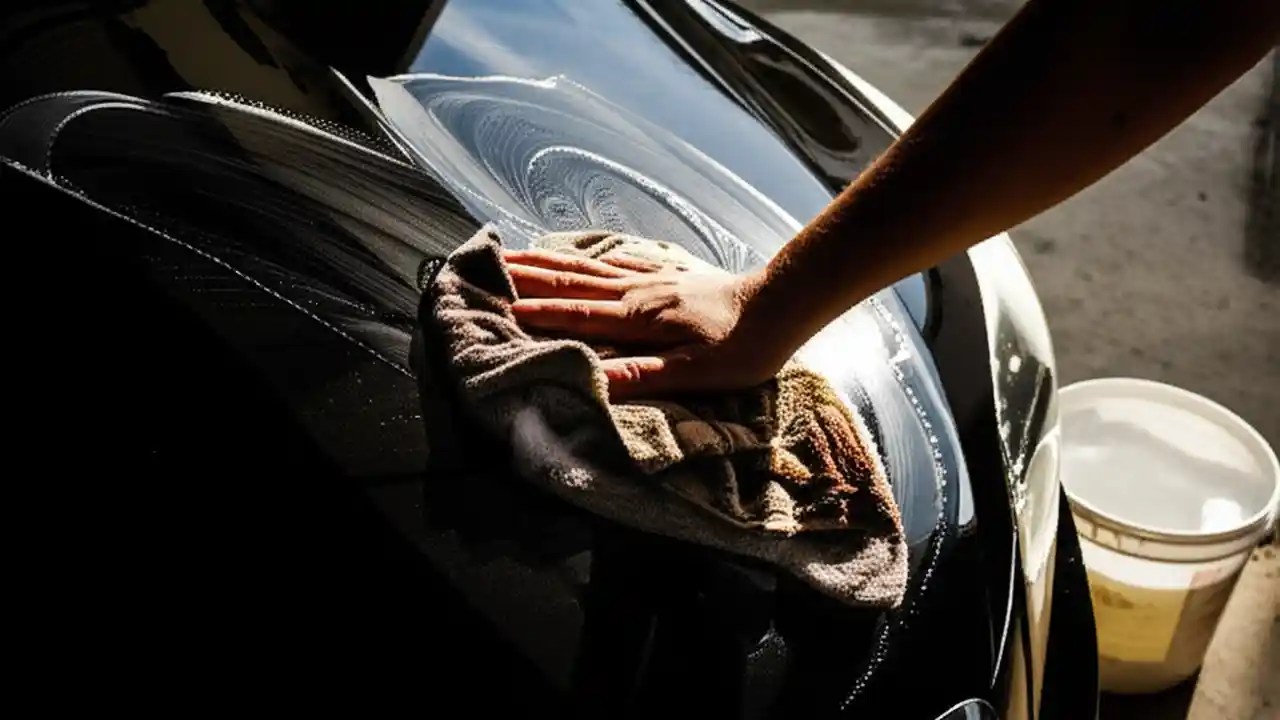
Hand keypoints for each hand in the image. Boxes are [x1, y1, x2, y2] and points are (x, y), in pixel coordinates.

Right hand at [503, 249, 790, 398]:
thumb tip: (591, 379)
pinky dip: (587, 254)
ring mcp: (650, 277)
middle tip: (483, 264)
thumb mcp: (694, 374)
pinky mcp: (666, 271)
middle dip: (525, 275)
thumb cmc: (740, 348)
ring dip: (546, 261)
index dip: (535, 313)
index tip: (495, 307)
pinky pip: (616, 258)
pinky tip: (579, 252)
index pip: (574, 314)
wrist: (778, 303)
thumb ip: (640, 376)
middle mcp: (635, 291)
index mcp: (636, 318)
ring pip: (587, 266)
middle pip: (570, 280)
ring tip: (511, 253)